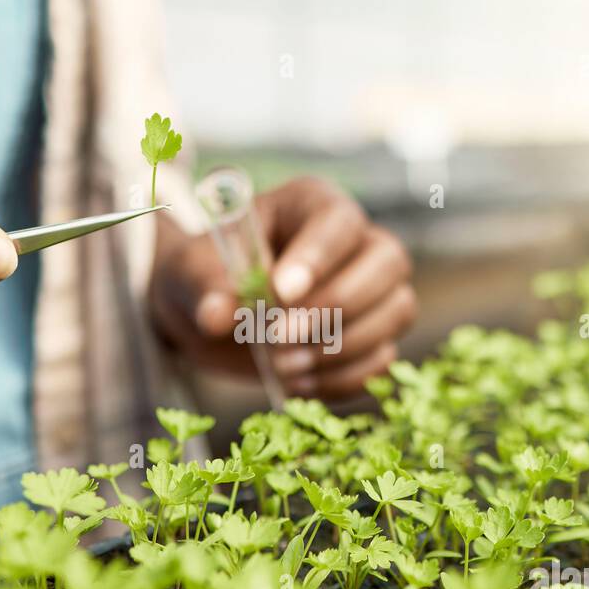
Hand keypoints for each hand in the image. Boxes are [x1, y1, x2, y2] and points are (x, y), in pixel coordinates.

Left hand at [151, 176, 415, 398]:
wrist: (211, 315)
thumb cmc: (206, 276)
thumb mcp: (192, 272)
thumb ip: (205, 287)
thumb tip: (217, 315)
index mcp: (310, 204)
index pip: (338, 220)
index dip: (318, 257)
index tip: (281, 293)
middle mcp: (355, 242)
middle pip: (387, 262)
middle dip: (338, 305)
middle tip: (280, 336)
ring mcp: (372, 290)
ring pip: (396, 311)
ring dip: (343, 348)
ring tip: (282, 366)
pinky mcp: (372, 336)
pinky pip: (383, 359)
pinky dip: (344, 380)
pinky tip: (297, 384)